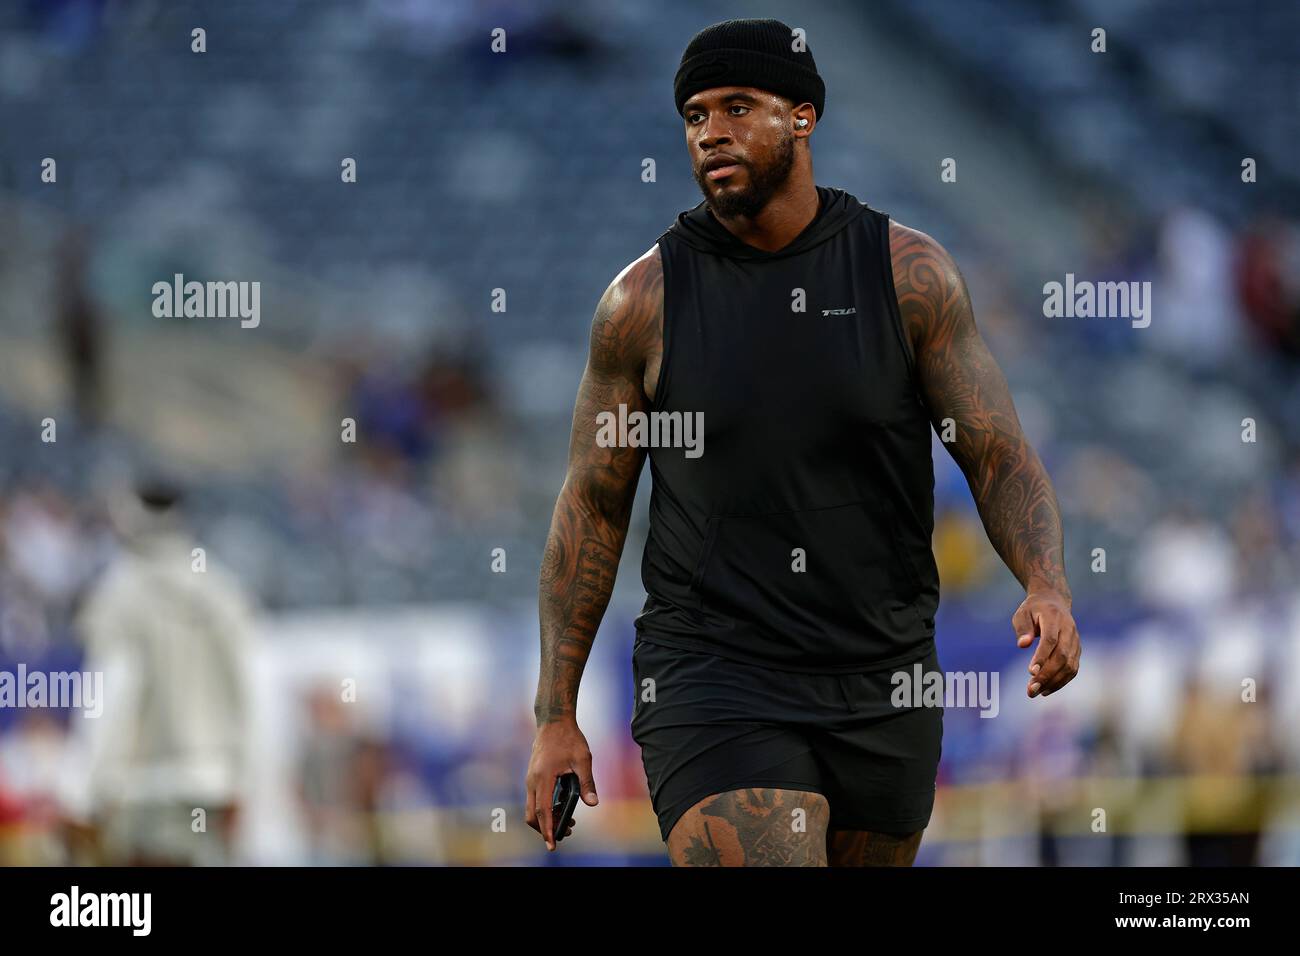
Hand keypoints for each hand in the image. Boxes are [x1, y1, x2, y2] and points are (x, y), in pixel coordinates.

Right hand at [524, 718, 598, 849]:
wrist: (553, 721)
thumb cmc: (569, 738)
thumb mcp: (583, 759)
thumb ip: (587, 782)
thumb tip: (593, 804)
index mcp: (543, 778)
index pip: (543, 811)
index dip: (548, 830)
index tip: (552, 844)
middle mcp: (532, 781)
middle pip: (532, 815)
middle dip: (545, 829)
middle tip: (565, 834)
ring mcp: (531, 779)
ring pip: (532, 808)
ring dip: (547, 819)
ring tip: (568, 822)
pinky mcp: (533, 777)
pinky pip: (535, 799)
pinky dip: (545, 809)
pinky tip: (562, 807)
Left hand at [1013, 589, 1079, 697]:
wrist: (1054, 601)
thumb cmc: (1033, 609)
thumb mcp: (1022, 613)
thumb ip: (1022, 628)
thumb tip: (1022, 645)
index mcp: (1054, 618)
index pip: (1050, 640)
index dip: (1042, 657)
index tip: (1030, 672)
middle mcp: (1069, 630)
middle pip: (1061, 656)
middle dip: (1046, 675)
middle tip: (1030, 690)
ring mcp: (1075, 640)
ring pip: (1069, 665)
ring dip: (1053, 682)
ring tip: (1036, 692)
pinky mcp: (1077, 650)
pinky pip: (1073, 669)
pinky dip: (1061, 681)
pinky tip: (1047, 690)